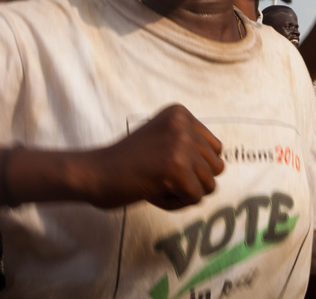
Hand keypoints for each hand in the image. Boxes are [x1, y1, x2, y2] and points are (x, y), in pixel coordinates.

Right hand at [82, 105, 223, 210]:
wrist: (94, 173)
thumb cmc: (128, 164)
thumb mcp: (162, 141)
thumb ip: (189, 146)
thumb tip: (220, 166)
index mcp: (181, 113)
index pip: (215, 149)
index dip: (193, 166)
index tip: (162, 163)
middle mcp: (183, 124)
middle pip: (216, 167)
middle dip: (192, 180)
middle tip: (159, 177)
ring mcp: (180, 144)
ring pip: (208, 185)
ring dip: (184, 193)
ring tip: (156, 183)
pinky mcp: (175, 168)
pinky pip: (195, 198)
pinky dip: (175, 203)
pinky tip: (152, 192)